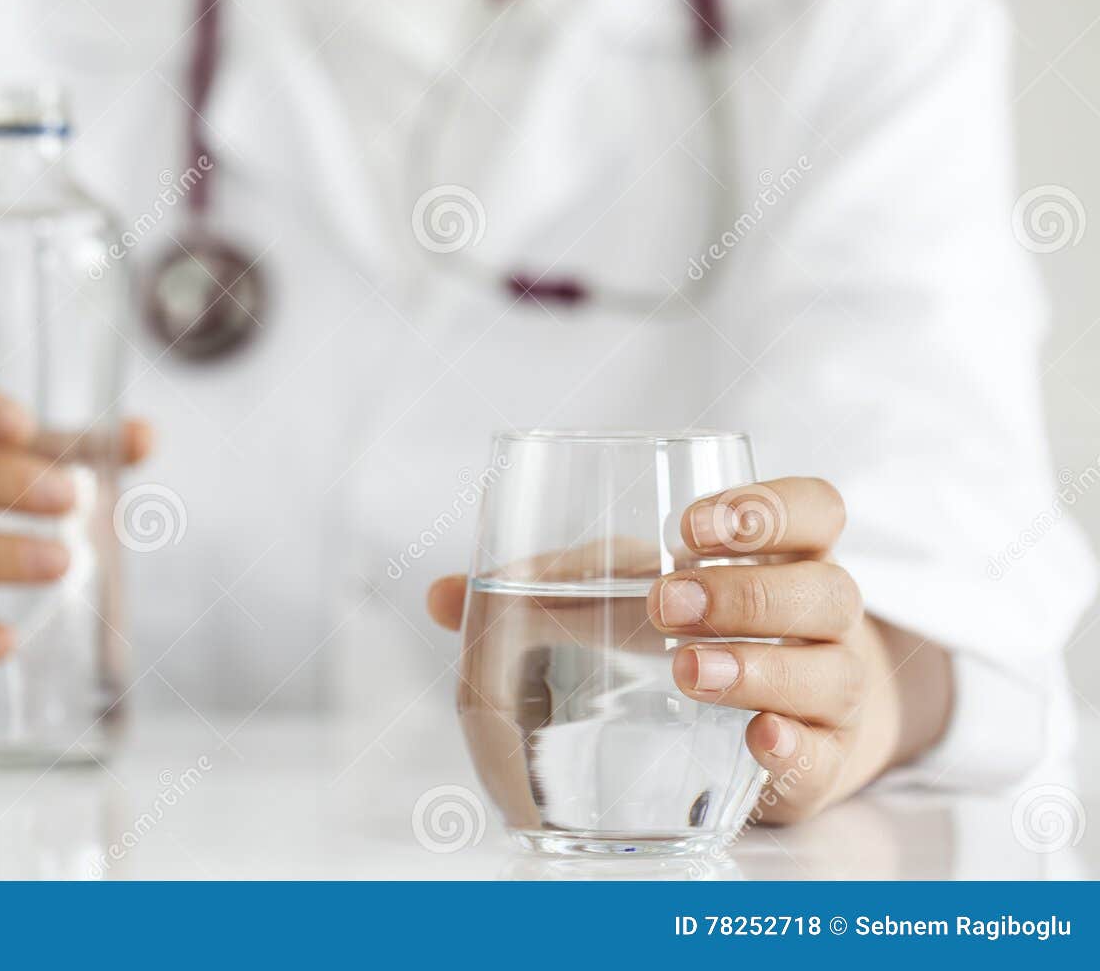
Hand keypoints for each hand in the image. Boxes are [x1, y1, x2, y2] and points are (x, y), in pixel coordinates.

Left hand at [427, 477, 951, 822]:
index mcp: (783, 556)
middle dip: (741, 592)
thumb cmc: (697, 634)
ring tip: (686, 672)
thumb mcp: (631, 596)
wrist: (786, 721)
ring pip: (828, 669)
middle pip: (822, 587)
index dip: (768, 509)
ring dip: (757, 666)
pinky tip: (756, 737)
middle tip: (661, 605)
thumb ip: (546, 587)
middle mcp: (823, 619)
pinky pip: (825, 753)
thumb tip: (438, 596)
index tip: (692, 526)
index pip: (814, 509)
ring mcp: (832, 691)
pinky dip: (792, 744)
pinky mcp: (822, 762)